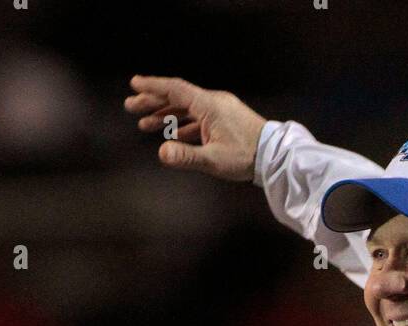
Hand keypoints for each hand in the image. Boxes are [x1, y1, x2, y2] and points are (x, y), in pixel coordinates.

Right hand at [124, 75, 267, 180]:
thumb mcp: (214, 160)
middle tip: (131, 106)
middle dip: (153, 101)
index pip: (175, 90)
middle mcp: (213, 102)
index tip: (134, 84)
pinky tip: (174, 135)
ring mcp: (221, 110)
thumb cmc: (246, 157)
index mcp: (208, 105)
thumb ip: (187, 156)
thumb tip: (161, 154)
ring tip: (146, 125)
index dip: (153, 86)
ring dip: (166, 115)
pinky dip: (183, 124)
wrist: (275, 157)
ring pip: (188, 109)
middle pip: (178, 97)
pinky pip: (199, 118)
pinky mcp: (227, 120)